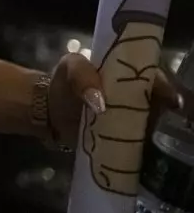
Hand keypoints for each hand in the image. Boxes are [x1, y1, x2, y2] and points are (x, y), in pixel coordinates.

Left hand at [48, 51, 186, 194]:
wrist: (49, 110)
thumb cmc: (64, 83)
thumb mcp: (70, 67)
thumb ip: (81, 75)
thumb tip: (100, 102)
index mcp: (126, 71)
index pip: (153, 75)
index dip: (162, 84)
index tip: (163, 95)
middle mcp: (134, 94)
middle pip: (157, 100)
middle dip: (156, 108)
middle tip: (148, 115)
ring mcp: (130, 117)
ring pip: (149, 122)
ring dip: (146, 127)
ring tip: (136, 130)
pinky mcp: (124, 137)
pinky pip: (137, 140)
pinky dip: (136, 143)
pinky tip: (132, 145)